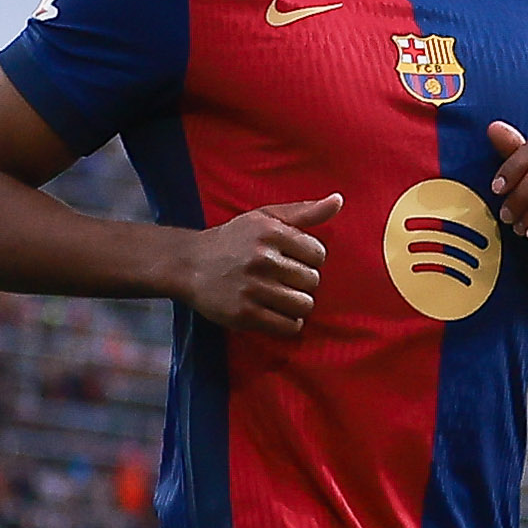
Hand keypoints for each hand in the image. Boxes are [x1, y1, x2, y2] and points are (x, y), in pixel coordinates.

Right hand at [173, 194, 341, 332]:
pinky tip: (275, 313)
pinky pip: (289, 327)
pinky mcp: (244, 314)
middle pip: (313, 281)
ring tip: (279, 296)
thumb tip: (339, 200)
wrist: (188, 265)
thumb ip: (304, 212)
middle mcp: (261, 259)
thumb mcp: (265, 218)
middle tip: (281, 279)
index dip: (309, 260)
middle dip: (301, 282)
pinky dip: (288, 323)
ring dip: (296, 304)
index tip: (291, 260)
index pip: (318, 254)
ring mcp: (252, 288)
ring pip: (304, 305)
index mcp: (270, 232)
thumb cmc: (234, 240)